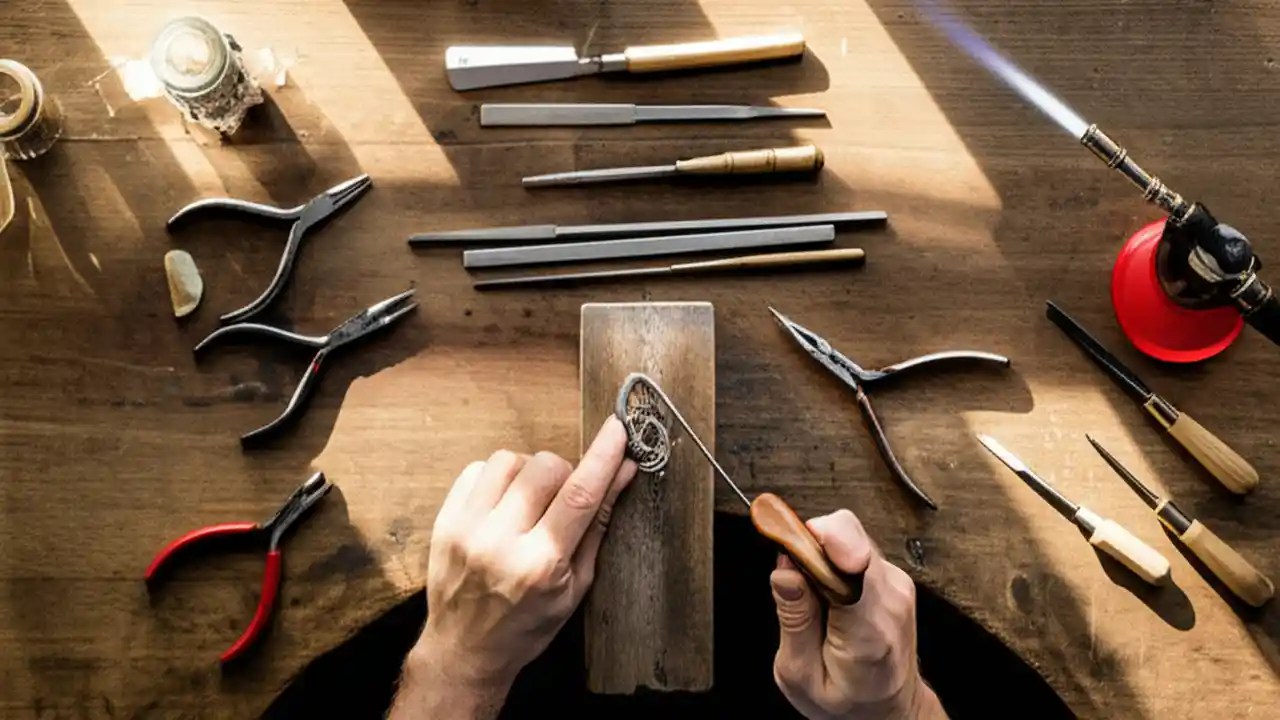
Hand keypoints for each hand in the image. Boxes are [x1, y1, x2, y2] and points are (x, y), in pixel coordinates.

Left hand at [391, 417, 636, 718]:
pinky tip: (504, 502)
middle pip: (546, 468)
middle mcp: (501, 542)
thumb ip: (599, 526)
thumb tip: (623, 472)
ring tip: (530, 502)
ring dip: (530, 473)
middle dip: (565, 473)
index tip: (618, 427)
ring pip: (510, 460)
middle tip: (563, 500)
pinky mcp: (445, 520)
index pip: (580, 495)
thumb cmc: (527, 626)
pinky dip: (498, 476)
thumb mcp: (576, 587)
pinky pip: (478, 468)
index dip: (604, 455)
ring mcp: (467, 528)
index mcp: (541, 565)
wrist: (464, 651)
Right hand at [770, 510, 945, 719]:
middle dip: (808, 546)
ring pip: (848, 537)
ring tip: (812, 597)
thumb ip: (793, 619)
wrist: (890, 710)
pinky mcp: (895, 576)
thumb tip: (784, 570)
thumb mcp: (801, 675)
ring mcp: (897, 584)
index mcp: (868, 631)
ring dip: (819, 555)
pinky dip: (832, 562)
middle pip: (847, 538)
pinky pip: (856, 547)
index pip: (856, 563)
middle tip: (790, 578)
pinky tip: (827, 594)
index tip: (790, 540)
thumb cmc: (848, 700)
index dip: (824, 539)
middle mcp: (890, 599)